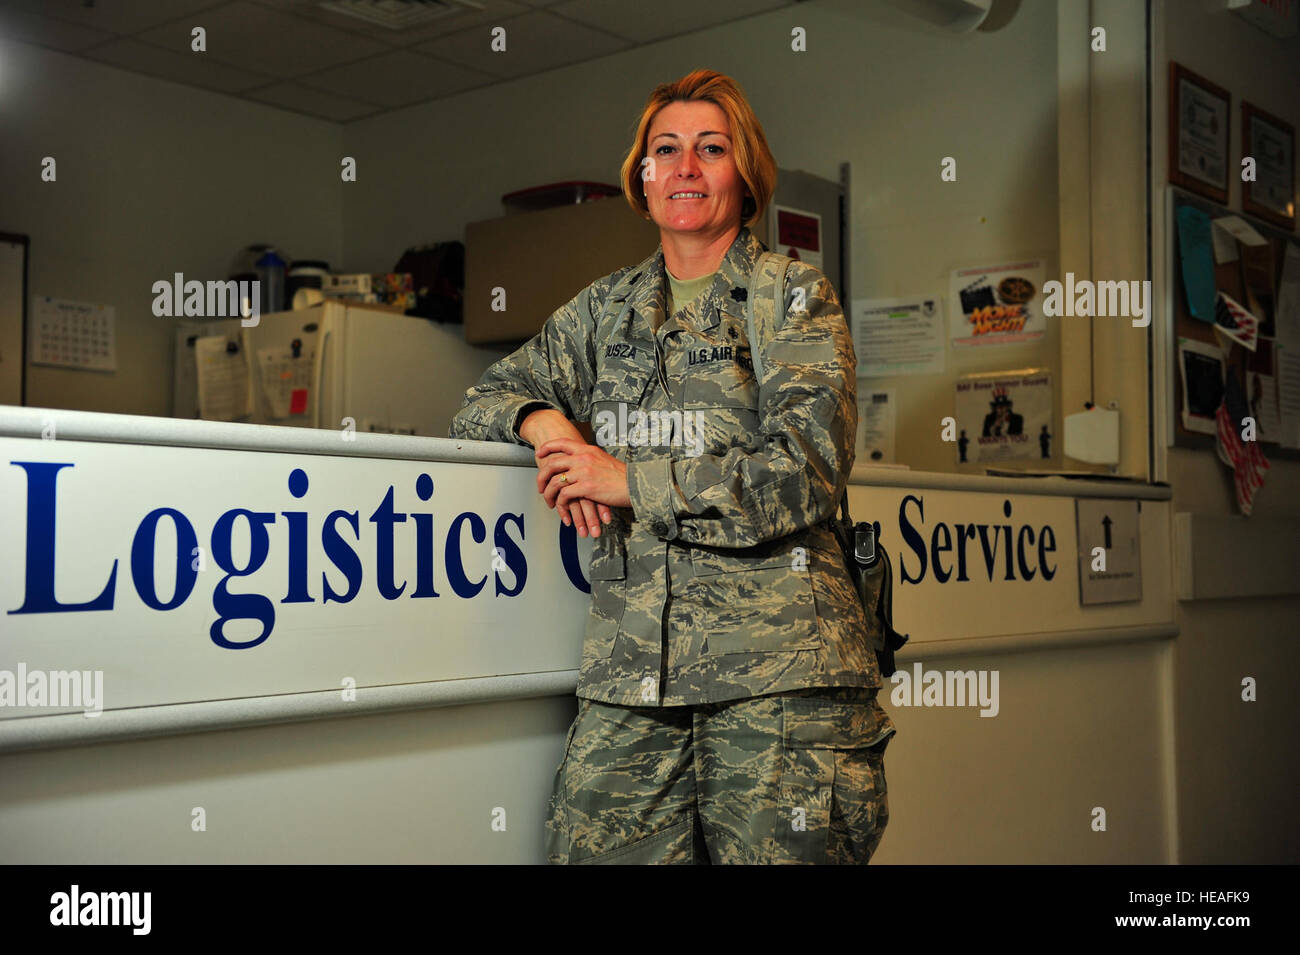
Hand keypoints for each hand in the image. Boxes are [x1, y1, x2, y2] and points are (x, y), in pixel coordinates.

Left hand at [519, 408, 612, 536]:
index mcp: (588, 450)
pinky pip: (564, 495)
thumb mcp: (604, 460)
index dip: (548, 448)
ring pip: (555, 481)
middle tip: (540, 486)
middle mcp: (584, 458)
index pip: (562, 443)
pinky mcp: (586, 487)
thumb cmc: (623, 477)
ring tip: (550, 502)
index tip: (539, 454)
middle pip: (553, 463)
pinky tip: (563, 509)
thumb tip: (580, 465)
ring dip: (549, 494)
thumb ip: (590, 460)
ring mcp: (584, 472)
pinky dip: (561, 503)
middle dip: (542, 476)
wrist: (636, 485)